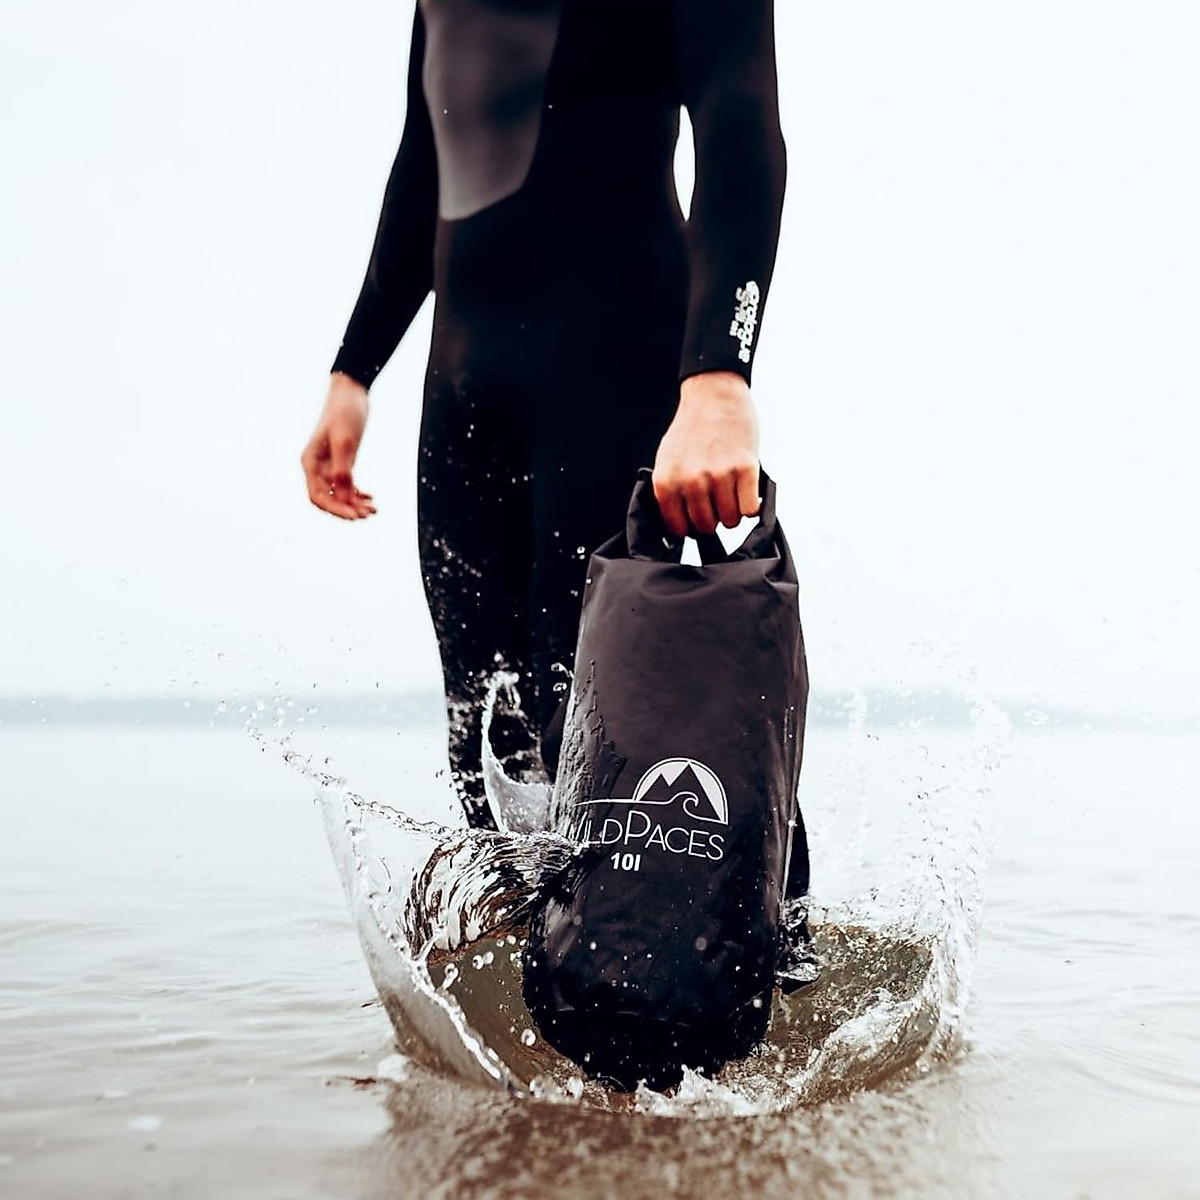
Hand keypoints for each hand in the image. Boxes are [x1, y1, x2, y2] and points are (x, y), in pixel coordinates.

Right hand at [300, 373, 376, 519]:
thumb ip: (342, 469)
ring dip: (355, 504)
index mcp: (310, 462)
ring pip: (339, 494)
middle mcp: (317, 467)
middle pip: (329, 499)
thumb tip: (343, 496)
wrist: (351, 392)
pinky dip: (358, 494)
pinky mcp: (342, 461)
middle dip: (347, 509)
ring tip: (373, 509)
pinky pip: (347, 485)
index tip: (355, 516)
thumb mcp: (345, 441)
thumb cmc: (344, 412)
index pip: (319, 496)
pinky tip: (370, 498)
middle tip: (368, 514)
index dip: (336, 509)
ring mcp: (329, 464)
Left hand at [652, 370, 760, 536]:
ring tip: (731, 492)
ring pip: (730, 521)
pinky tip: (746, 490)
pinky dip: (751, 505)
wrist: (714, 394)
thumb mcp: (667, 460)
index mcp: (666, 481)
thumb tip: (677, 524)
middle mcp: (691, 481)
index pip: (678, 528)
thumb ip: (670, 492)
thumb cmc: (692, 428)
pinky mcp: (745, 469)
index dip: (690, 526)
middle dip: (713, 519)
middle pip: (706, 527)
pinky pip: (749, 509)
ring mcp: (719, 476)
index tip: (697, 517)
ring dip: (733, 512)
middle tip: (717, 501)